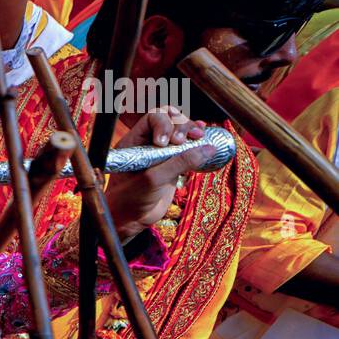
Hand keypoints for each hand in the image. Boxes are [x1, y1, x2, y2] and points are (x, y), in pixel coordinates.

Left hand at [104, 107, 210, 240]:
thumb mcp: (154, 180)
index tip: (164, 142)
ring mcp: (162, 153)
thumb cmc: (132, 200)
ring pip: (181, 132)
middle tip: (183, 141)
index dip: (164, 124)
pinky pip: (188, 147)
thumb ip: (180, 163)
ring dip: (192, 130)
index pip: (153, 118)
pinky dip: (197, 141)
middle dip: (181, 125)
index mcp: (134, 142)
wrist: (131, 220)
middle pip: (170, 120)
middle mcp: (148, 143)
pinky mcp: (173, 164)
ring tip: (200, 136)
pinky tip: (205, 136)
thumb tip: (208, 148)